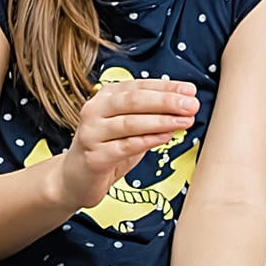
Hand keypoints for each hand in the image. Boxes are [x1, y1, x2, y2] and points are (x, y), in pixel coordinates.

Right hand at [56, 80, 198, 207]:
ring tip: (184, 120)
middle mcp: (95, 110)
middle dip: (165, 101)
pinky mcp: (94, 157)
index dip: (166, 87)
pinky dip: (148, 140)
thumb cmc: (106, 150)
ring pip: (130, 122)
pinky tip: (165, 137)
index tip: (190, 91)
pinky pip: (125, 146)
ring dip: (161, 121)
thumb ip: (149, 115)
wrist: (75, 179)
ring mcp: (92, 133)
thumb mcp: (129, 127)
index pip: (139, 86)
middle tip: (190, 104)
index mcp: (105, 97)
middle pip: (134, 100)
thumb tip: (182, 105)